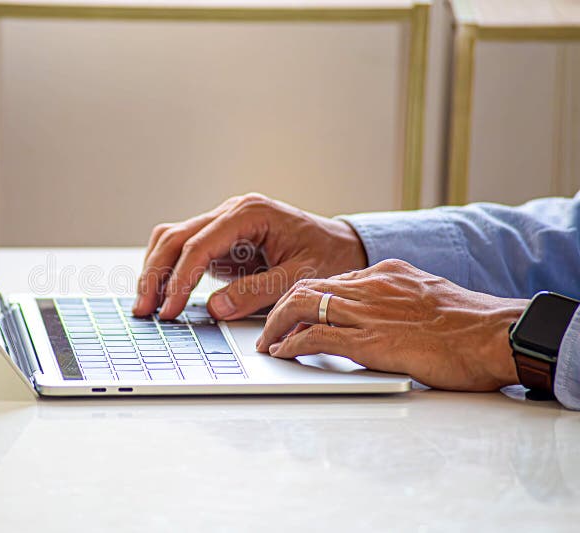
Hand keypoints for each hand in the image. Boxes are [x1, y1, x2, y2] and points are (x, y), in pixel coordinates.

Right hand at [133, 193, 367, 319]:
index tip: (169, 308)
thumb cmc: (326, 257)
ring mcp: (222, 224)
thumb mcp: (300, 278)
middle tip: (146, 311)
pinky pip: (182, 250)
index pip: (200, 244)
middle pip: (176, 237)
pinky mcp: (218, 240)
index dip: (179, 279)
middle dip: (156, 274)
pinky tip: (160, 295)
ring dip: (154, 271)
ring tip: (146, 307)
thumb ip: (259, 292)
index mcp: (250, 213)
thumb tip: (215, 308)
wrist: (340, 246)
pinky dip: (167, 270)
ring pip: (172, 239)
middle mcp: (230, 212)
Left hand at [256, 259, 526, 390]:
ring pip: (302, 306)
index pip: (331, 280)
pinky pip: (316, 337)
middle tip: (269, 328)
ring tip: (267, 343)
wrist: (495, 334)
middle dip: (280, 308)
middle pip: (306, 287)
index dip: (306, 296)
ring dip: (277, 326)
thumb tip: (380, 316)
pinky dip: (293, 344)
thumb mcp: (426, 297)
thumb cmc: (470, 324)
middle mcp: (370, 286)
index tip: (294, 310)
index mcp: (385, 273)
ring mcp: (367, 312)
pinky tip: (283, 353)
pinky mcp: (368, 341)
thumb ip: (396, 300)